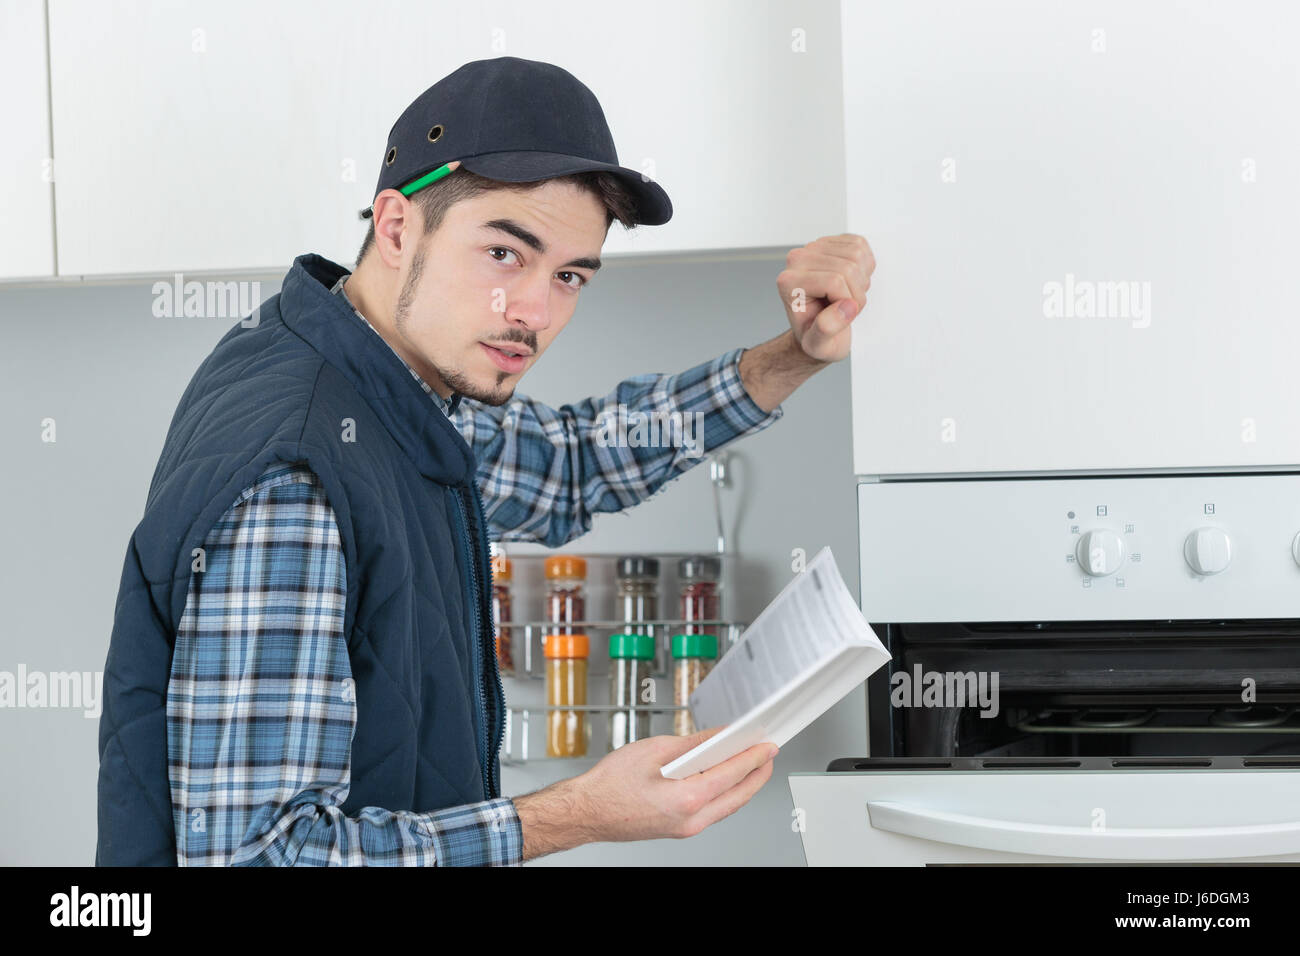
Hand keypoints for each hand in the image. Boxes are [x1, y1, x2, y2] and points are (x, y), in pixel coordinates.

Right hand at [513, 726, 777, 857]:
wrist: (588, 811)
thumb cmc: (610, 784)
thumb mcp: (654, 750)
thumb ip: (693, 743)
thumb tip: (718, 736)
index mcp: (687, 798)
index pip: (733, 774)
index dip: (754, 757)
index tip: (767, 745)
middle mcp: (691, 820)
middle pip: (738, 795)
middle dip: (757, 774)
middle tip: (769, 755)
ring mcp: (686, 828)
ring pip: (727, 806)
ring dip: (744, 786)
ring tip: (753, 765)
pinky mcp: (679, 829)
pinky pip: (713, 811)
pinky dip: (726, 794)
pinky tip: (726, 780)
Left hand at [775, 234, 874, 363]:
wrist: (817, 329)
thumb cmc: (816, 337)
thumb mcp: (818, 346)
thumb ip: (826, 330)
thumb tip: (845, 307)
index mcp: (789, 282)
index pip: (835, 281)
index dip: (848, 301)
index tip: (840, 316)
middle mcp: (797, 259)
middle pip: (848, 266)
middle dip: (856, 292)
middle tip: (845, 307)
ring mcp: (813, 247)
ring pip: (857, 254)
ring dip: (861, 279)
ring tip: (847, 295)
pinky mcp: (830, 242)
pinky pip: (860, 245)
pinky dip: (864, 265)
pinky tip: (852, 281)